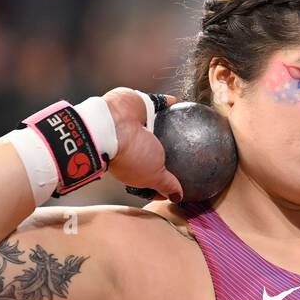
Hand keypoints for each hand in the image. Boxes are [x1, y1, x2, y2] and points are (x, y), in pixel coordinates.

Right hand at [102, 88, 183, 202]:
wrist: (113, 124)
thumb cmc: (130, 154)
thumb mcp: (153, 176)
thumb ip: (166, 185)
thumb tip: (177, 197)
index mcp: (133, 163)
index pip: (150, 172)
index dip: (162, 177)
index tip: (176, 180)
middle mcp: (134, 143)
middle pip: (155, 148)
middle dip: (167, 151)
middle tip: (184, 153)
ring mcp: (137, 124)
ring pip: (158, 125)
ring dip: (170, 126)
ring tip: (186, 128)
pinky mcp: (141, 105)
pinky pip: (160, 103)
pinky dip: (169, 104)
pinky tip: (181, 105)